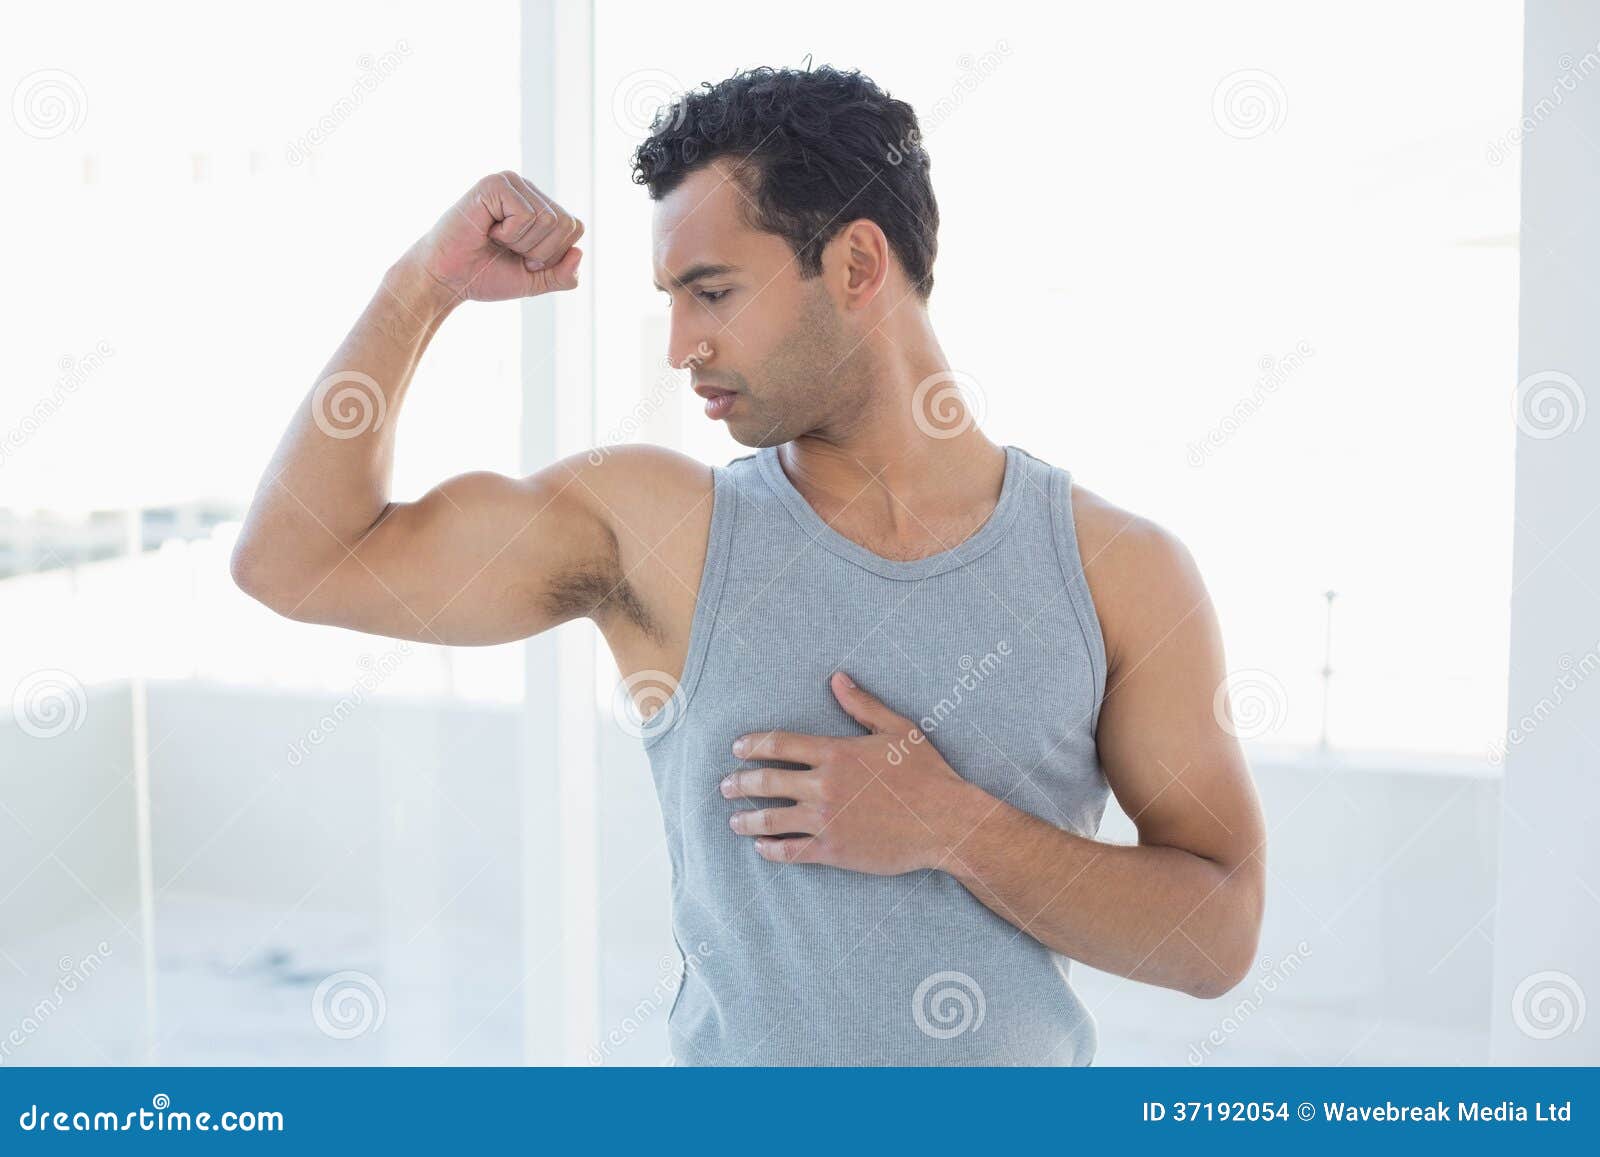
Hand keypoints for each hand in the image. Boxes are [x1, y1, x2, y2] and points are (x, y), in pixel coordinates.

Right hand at [403, 170, 583, 304]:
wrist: (447, 279)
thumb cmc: (486, 275)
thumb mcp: (535, 281)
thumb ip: (564, 275)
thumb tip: (579, 252)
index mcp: (541, 207)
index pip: (575, 228)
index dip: (553, 255)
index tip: (523, 260)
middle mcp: (528, 190)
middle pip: (565, 224)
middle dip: (539, 251)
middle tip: (507, 250)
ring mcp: (511, 182)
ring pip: (548, 220)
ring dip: (521, 243)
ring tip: (495, 239)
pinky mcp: (495, 183)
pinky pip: (527, 215)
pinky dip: (508, 234)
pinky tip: (487, 230)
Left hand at [721, 671, 984, 874]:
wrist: (946, 821)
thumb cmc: (927, 773)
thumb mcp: (897, 730)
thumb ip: (862, 705)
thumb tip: (837, 678)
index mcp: (835, 752)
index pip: (780, 744)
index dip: (753, 745)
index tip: (738, 749)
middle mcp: (824, 785)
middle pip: (766, 781)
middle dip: (740, 782)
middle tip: (725, 785)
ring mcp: (826, 820)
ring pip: (772, 820)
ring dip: (747, 820)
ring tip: (734, 821)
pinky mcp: (834, 850)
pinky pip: (791, 852)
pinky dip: (771, 850)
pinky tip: (761, 848)